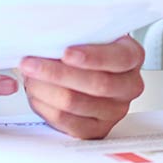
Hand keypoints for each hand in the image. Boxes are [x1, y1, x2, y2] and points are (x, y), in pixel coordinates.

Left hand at [19, 34, 144, 138]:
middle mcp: (129, 86)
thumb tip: (51, 35)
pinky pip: (65, 120)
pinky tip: (35, 93)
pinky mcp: (96, 129)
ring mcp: (115, 111)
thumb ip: (79, 33)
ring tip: (30, 77)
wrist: (86, 72)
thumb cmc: (86, 51)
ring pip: (75, 103)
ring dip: (45, 89)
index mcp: (132, 57)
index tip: (65, 53)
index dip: (92, 57)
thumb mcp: (90, 35)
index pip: (119, 59)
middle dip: (57, 73)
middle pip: (97, 84)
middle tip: (30, 63)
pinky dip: (45, 106)